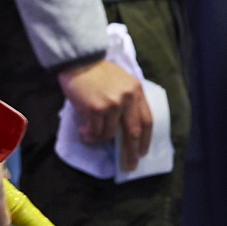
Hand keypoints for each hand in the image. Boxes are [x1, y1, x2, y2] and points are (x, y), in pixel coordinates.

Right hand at [57, 57, 153, 171]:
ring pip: (109, 133)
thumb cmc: (99, 72)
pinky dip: (89, 134)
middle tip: (130, 165)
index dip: (145, 139)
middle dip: (131, 151)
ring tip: (90, 136)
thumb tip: (126, 129)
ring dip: (99, 138)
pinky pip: (95, 131)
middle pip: (133, 132)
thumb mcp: (122, 82)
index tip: (143, 152)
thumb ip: (128, 101)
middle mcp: (127, 98)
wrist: (79, 61)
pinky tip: (84, 131)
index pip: (146, 120)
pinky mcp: (96, 109)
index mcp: (136, 90)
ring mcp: (112, 104)